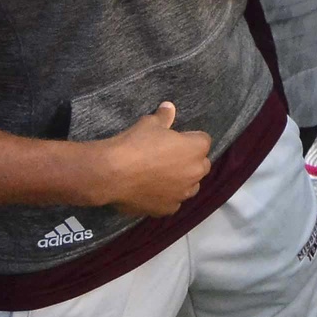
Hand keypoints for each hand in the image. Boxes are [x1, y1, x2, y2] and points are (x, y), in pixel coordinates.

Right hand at [89, 101, 212, 215]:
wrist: (112, 174)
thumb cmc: (135, 144)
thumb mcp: (149, 124)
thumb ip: (163, 117)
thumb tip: (169, 107)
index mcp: (196, 149)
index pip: (203, 140)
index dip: (189, 138)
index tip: (176, 139)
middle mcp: (195, 173)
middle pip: (201, 165)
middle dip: (190, 160)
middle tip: (169, 157)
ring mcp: (182, 193)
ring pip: (190, 186)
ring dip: (182, 180)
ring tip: (162, 175)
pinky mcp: (168, 209)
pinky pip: (173, 202)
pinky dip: (167, 197)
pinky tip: (153, 191)